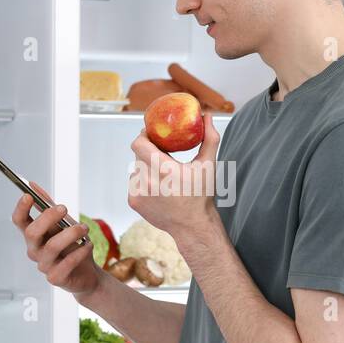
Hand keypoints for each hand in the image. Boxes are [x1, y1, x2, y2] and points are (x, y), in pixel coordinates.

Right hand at [11, 181, 99, 297]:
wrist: (88, 273)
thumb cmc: (73, 247)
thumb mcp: (62, 223)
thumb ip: (48, 206)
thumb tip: (33, 185)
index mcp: (34, 236)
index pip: (19, 221)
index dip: (21, 208)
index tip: (28, 195)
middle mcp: (35, 250)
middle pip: (32, 233)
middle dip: (48, 218)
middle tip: (64, 209)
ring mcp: (44, 265)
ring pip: (52, 246)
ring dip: (71, 233)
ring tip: (84, 228)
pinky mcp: (56, 278)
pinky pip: (67, 262)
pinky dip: (80, 251)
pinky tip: (88, 245)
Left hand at [127, 111, 220, 242]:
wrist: (193, 226)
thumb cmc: (201, 196)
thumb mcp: (208, 165)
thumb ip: (209, 138)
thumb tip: (207, 116)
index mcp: (164, 170)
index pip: (139, 143)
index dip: (143, 135)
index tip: (153, 134)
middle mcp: (147, 181)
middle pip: (138, 154)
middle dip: (148, 150)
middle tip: (161, 151)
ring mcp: (138, 192)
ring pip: (136, 168)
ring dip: (146, 166)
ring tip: (162, 173)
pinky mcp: (133, 201)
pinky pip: (134, 182)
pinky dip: (144, 180)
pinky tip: (158, 187)